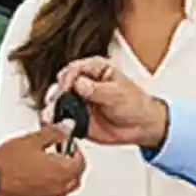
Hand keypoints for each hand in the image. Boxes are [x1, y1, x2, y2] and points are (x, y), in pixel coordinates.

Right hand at [0, 124, 85, 195]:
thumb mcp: (32, 139)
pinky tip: (25, 188)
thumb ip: (54, 133)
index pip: (80, 162)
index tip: (67, 145)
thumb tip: (65, 130)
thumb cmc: (7, 164)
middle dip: (67, 168)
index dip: (74, 151)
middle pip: (72, 181)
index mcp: (63, 173)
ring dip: (53, 184)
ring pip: (57, 195)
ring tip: (39, 172)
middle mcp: (57, 193)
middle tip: (55, 156)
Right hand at [51, 57, 167, 148]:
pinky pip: (62, 118)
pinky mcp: (76, 116)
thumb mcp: (119, 94)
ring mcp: (79, 100)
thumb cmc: (135, 104)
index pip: (74, 68)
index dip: (68, 79)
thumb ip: (98, 90)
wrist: (141, 126)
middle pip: (61, 84)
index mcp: (95, 69)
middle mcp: (84, 82)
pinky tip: (60, 124)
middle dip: (57, 94)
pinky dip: (58, 121)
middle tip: (58, 104)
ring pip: (58, 101)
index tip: (66, 89)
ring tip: (56, 115)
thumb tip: (80, 84)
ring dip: (54, 108)